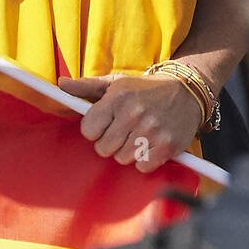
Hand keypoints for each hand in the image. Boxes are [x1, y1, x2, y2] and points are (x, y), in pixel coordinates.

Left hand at [58, 72, 202, 171]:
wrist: (187, 90)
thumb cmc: (145, 89)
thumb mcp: (116, 82)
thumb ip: (86, 86)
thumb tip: (60, 84)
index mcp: (118, 97)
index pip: (88, 130)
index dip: (94, 130)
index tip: (104, 125)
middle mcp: (134, 113)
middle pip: (103, 149)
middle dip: (111, 142)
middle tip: (123, 131)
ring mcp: (152, 131)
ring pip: (122, 159)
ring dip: (128, 151)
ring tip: (138, 136)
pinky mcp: (167, 146)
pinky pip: (142, 167)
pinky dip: (145, 160)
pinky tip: (150, 145)